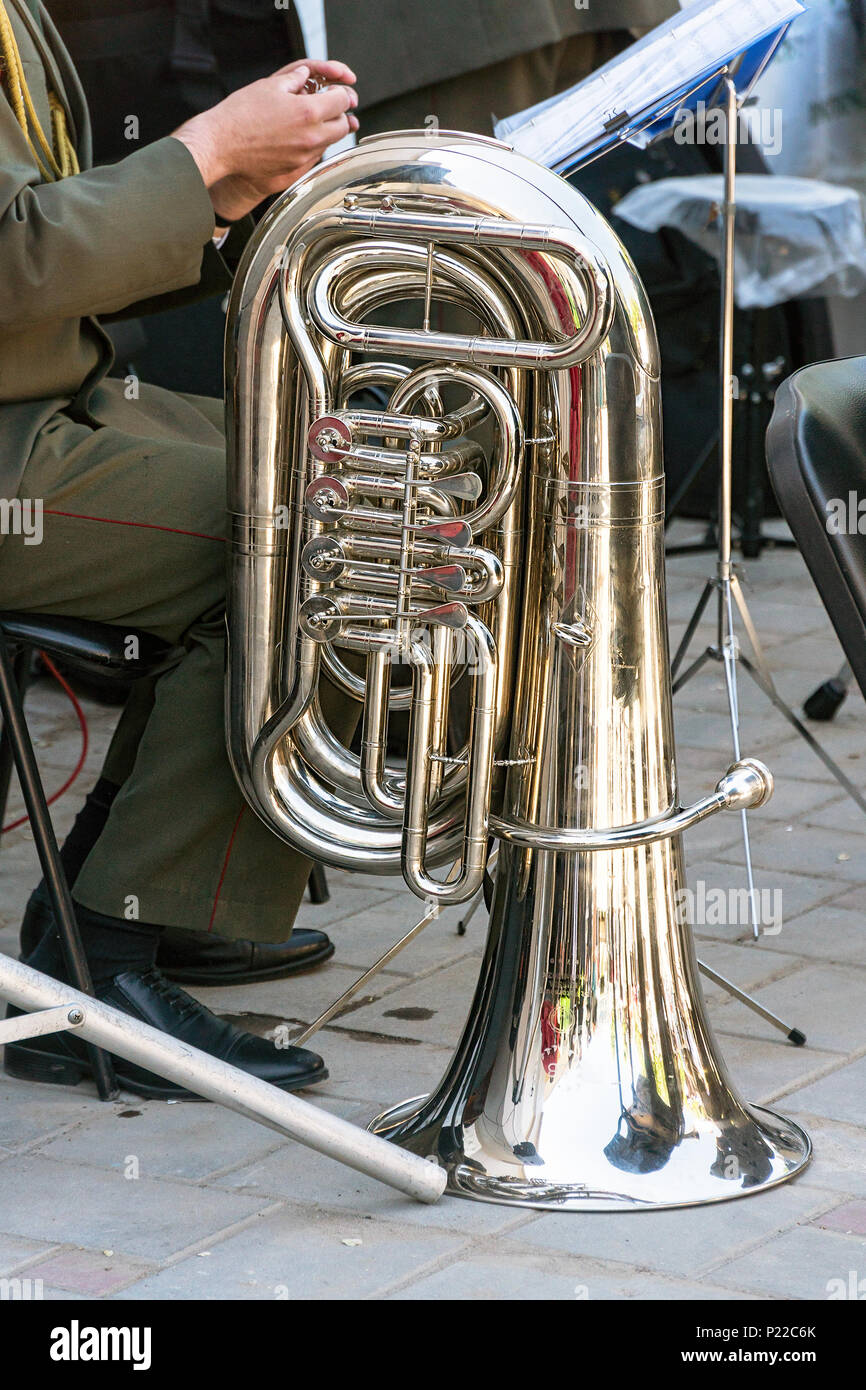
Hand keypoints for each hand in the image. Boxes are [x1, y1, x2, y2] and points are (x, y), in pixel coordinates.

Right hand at [173, 59, 357, 223]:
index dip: (340, 94)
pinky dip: (313, 145)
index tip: (335, 92)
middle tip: (330, 107)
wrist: (221, 146)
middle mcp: (311, 138)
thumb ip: (294, 79)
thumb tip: (306, 75)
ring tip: (314, 121)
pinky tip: (300, 137)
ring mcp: (304, 157)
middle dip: (339, 115)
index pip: (341, 102)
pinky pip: (314, 157)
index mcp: (308, 113)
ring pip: (329, 143)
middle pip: (342, 126)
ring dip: (327, 131)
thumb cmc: (240, 115)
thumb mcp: (269, 86)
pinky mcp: (294, 170)